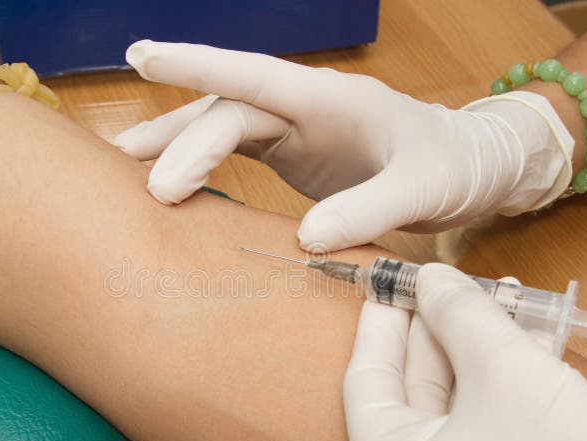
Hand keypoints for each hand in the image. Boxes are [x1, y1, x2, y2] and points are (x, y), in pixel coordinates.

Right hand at [115, 40, 572, 250]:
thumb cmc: (449, 168)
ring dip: (173, 145)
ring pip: (221, 126)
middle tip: (145, 186)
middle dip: (181, 141)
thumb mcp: (423, 189)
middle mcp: (304, 106)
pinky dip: (198, 163)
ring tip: (122, 165)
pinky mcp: (290, 152)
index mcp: (334, 100)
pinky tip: (169, 182)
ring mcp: (294, 128)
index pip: (257, 76)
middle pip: (227, 110)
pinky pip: (232, 150)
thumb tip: (306, 239)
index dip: (199, 65)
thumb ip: (369, 209)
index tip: (143, 56)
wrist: (464, 169)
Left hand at [344, 263, 586, 440]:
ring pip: (451, 403)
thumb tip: (432, 276)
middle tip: (450, 283)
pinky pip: (478, 426)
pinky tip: (524, 337)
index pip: (365, 380)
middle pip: (410, 390)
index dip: (382, 321)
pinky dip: (496, 383)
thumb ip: (460, 314)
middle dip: (438, 329)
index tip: (389, 280)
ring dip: (475, 348)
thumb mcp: (507, 370)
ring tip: (500, 296)